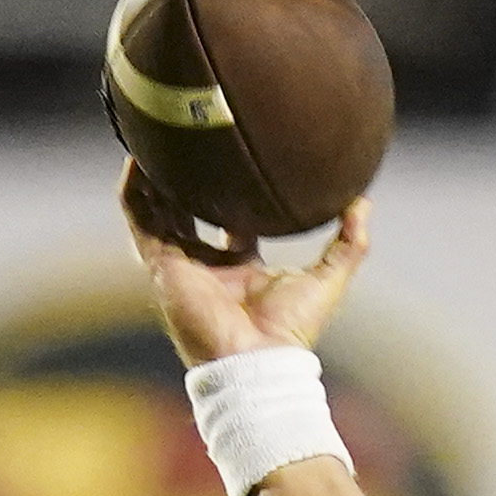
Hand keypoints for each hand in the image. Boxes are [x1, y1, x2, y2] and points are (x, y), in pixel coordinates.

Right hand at [121, 161, 371, 368]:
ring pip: (157, 209)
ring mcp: (180, 264)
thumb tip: (362, 202)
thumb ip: (350, 243)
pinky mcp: (160, 264)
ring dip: (156, 176)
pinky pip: (137, 218)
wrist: (257, 359)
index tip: (239, 161)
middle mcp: (206, 265)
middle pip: (190, 213)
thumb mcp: (329, 277)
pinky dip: (133, 189)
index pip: (231, 224)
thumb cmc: (291, 330)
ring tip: (159, 136)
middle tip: (192, 140)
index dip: (233, 195)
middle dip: (188, 180)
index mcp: (241, 268)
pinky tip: (139, 157)